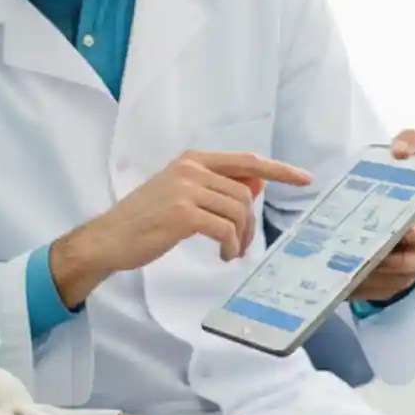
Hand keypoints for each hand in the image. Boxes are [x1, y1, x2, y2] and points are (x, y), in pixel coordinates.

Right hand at [51, 151, 312, 307]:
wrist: (108, 238)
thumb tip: (255, 186)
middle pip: (244, 193)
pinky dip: (230, 246)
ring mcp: (186, 189)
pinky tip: (221, 255)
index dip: (279, 169)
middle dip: (250, 224)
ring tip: (229, 252)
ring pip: (238, 211)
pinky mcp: (182, 213)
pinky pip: (225, 229)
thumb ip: (215, 186)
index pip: (246, 160)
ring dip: (241, 238)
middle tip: (242, 246)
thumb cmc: (144, 219)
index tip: (305, 178)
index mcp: (192, 159)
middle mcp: (190, 168)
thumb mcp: (181, 194)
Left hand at [350, 128, 414, 301]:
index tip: (405, 230)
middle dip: (389, 260)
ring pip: (385, 283)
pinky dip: (355, 286)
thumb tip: (402, 151)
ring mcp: (394, 276)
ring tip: (349, 264)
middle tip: (368, 251)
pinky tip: (341, 277)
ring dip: (370, 274)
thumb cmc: (385, 188)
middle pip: (407, 267)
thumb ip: (408, 144)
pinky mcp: (375, 289)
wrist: (362, 213)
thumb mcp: (396, 160)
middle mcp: (412, 256)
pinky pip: (367, 294)